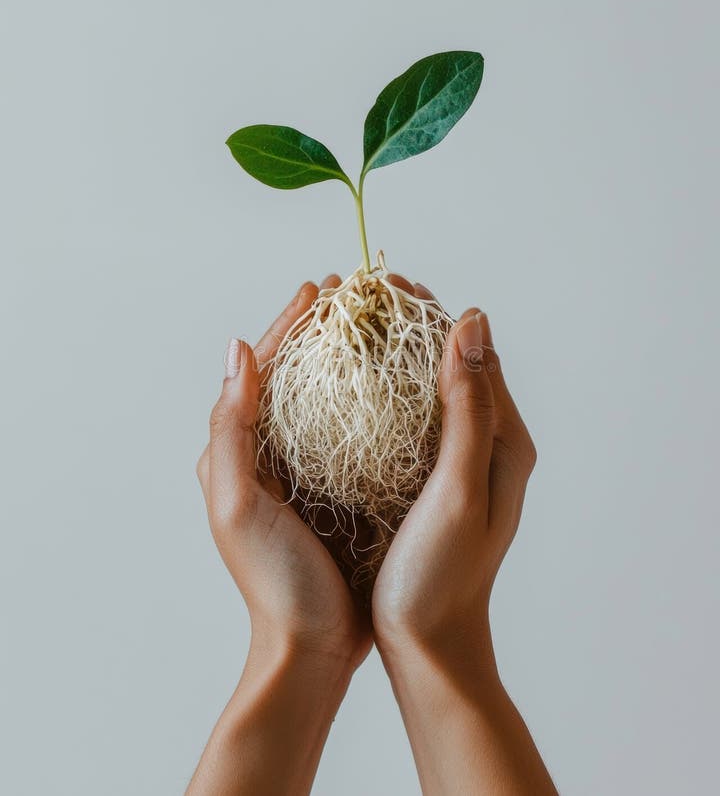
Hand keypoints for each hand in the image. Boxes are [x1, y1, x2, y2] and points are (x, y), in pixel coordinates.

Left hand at [196, 277, 371, 669]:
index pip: (260, 369)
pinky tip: (399, 387)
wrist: (309, 646)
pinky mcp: (336, 490)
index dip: (289, 324)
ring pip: (325, 400)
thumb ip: (230, 428)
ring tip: (380, 327)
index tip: (320, 289)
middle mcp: (267, 455)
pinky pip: (351, 432)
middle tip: (356, 296)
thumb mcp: (236, 503)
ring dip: (349, 360)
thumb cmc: (273, 580)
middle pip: (295, 376)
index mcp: (238, 451)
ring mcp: (303, 472)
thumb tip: (238, 350)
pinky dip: (371, 403)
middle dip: (322, 332)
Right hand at [372, 304, 536, 660]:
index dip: (429, 309)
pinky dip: (382, 392)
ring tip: (348, 325)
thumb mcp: (459, 488)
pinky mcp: (430, 481)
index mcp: (505, 440)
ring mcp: (458, 463)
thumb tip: (471, 321)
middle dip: (406, 322)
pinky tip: (346, 387)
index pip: (471, 351)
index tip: (382, 281)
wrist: (431, 647)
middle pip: (450, 362)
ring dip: (391, 353)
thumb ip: (470, 407)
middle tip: (358, 294)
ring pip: (426, 388)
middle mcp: (488, 444)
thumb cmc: (443, 576)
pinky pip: (409, 419)